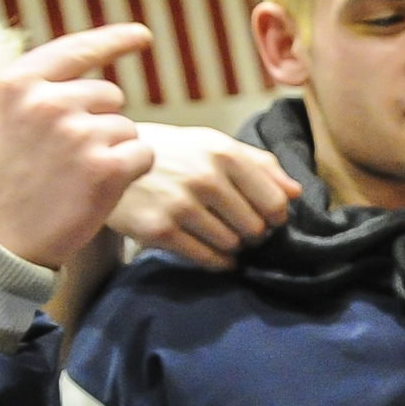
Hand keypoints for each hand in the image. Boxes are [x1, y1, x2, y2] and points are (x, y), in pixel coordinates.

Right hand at [0, 25, 155, 268]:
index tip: (143, 35)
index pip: (76, 49)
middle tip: (69, 157)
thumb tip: (89, 61)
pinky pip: (143, 153)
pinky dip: (132, 169)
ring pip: (127, 127)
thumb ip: (39, 88)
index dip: (114, 40)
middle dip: (101, 121)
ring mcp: (78, 134)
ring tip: (77, 174)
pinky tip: (102, 186)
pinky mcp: (106, 167)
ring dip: (115, 149)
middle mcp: (47, 101)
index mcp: (17, 83)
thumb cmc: (5, 176)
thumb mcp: (4, 118)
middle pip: (109, 95)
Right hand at [110, 124, 297, 268]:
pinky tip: (213, 252)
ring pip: (233, 245)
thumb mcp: (213, 144)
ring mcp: (179, 204)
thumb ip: (259, 164)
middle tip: (241, 228)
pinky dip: (218, 261)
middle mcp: (204, 178)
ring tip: (220, 234)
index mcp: (223, 153)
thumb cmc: (172, 153)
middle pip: (256, 229)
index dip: (276, 217)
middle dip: (254, 233)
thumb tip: (296, 193)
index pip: (275, 202)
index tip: (267, 218)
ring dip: (233, 246)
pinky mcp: (158, 229)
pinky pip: (208, 258)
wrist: (108, 159)